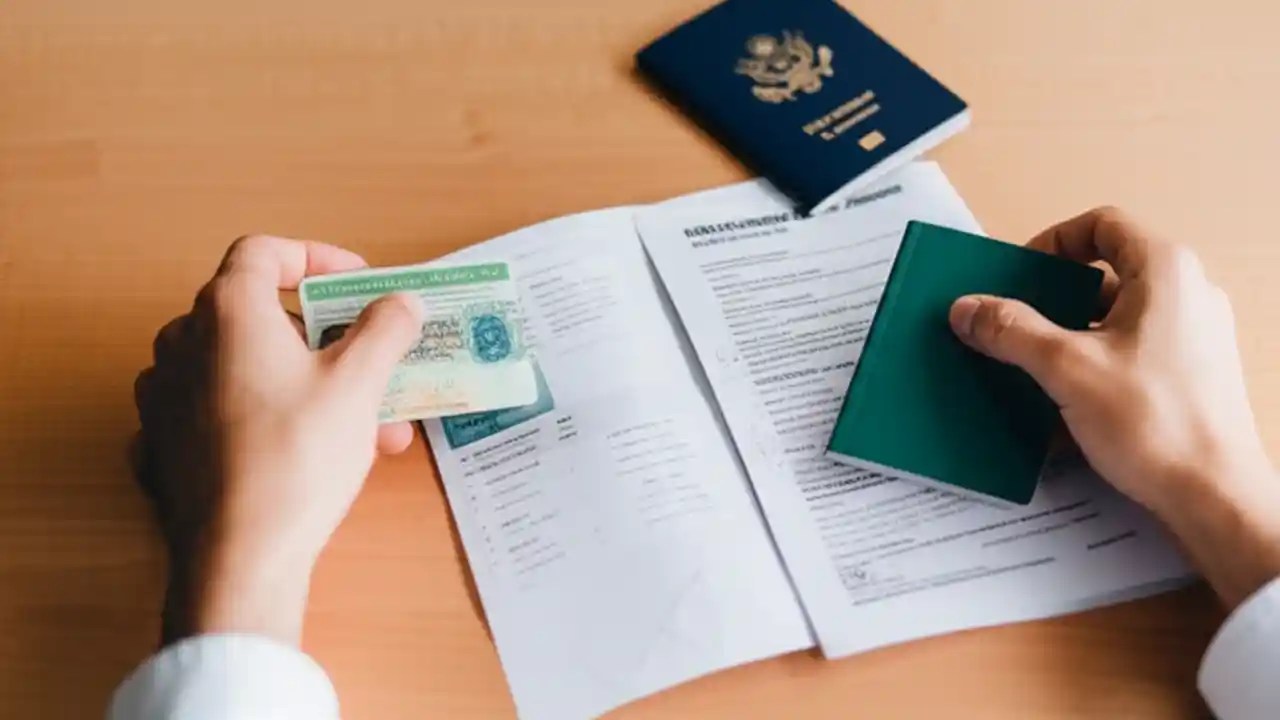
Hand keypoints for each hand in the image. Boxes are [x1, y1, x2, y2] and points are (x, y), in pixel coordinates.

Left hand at [133, 235, 424, 643]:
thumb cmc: (298, 457)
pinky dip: (262, 417)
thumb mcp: (360, 384)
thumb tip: (402, 303)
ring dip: (304, 384)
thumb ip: (385, 328)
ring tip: (361, 427)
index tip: (358, 286)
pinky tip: (299, 449)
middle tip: (375, 368)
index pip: (264, 252)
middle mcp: (182, 341)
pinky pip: (217, 413)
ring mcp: (163, 395)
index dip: (317, 259)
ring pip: (243, 369)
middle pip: (259, 314)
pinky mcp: (160, 445)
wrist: (239, 556)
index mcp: (227, 311)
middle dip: (329, 341)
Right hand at [949, 207, 1279, 608]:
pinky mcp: (1188, 374)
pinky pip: (1129, 350)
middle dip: (1051, 296)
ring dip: (1067, 333)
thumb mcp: (1066, 368)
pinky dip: (1091, 362)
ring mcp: (1192, 335)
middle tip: (1015, 319)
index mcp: (1166, 272)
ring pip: (1114, 315)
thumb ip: (1011, 331)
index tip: (1021, 273)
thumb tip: (970, 309)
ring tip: (1031, 362)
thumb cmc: (1162, 426)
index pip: (1102, 224)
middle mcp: (1187, 294)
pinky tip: (1061, 397)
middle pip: (1105, 272)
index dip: (1053, 241)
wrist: (1214, 496)